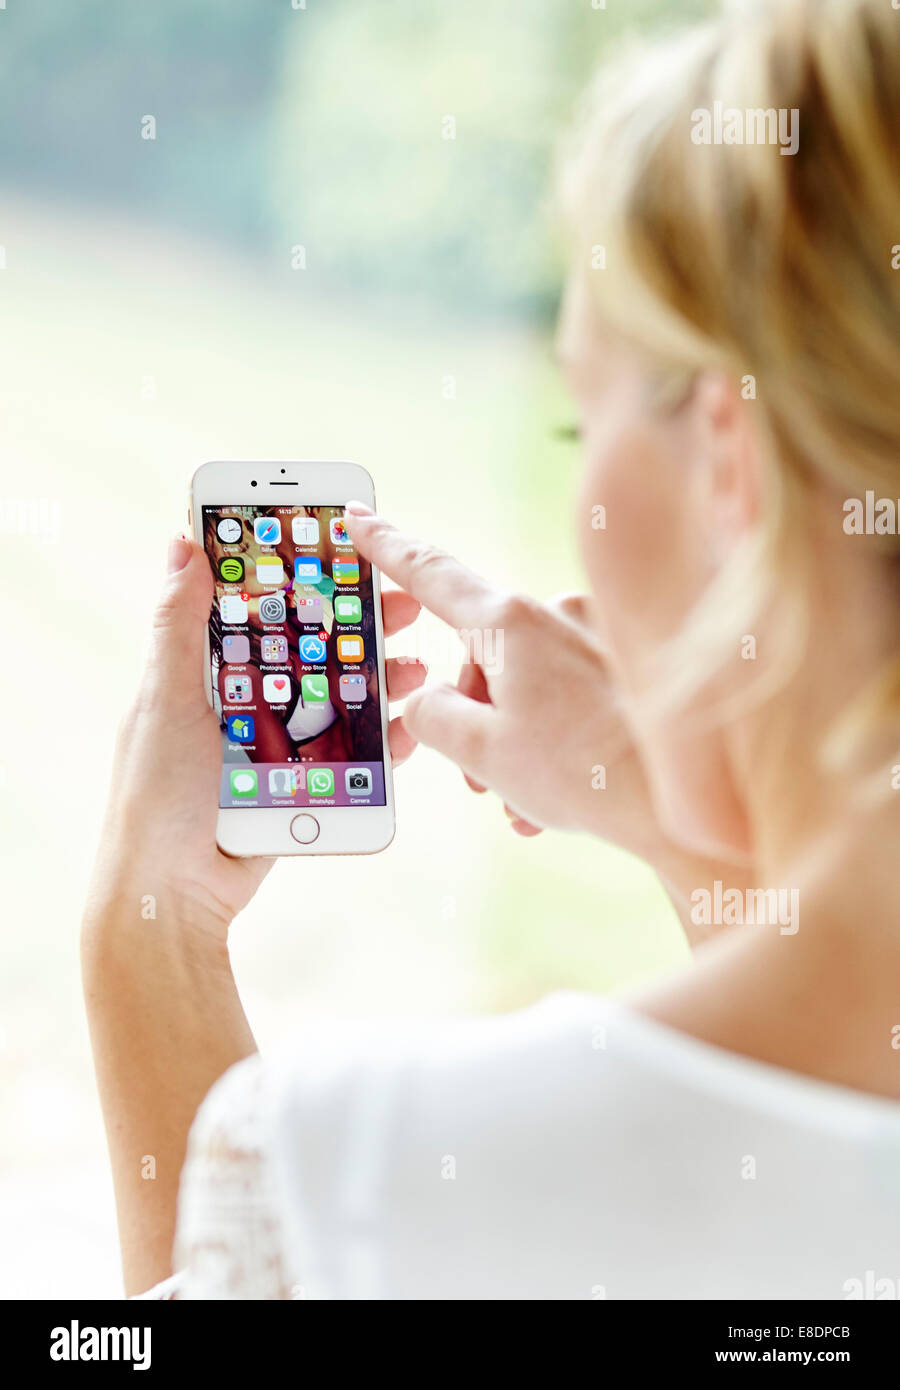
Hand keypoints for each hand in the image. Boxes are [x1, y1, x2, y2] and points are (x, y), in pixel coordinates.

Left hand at [86, 535, 424, 938]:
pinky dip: (380, 739)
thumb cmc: (156, 798)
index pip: (252, 607)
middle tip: (400, 598)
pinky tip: (406, 726)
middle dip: (355, 622)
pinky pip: (349, 753)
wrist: (172, 895)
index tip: (335, 543)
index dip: (292, 575)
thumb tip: (181, 543)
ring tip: (413, 665)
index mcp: (203, 672)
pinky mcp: (300, 785)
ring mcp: (275, 745)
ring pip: (337, 697)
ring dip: (378, 677)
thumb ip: (180, 626)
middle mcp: (243, 702)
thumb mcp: (166, 702)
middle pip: (309, 648)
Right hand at [346, 505, 653, 845]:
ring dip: (516, 741)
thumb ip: (433, 718)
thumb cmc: (585, 775)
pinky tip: (559, 798)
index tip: (358, 518)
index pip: (432, 574)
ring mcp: (599, 634)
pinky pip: (572, 694)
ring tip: (526, 802)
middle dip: (473, 716)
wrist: (692, 806)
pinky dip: (557, 742)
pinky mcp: (631, 664)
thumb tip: (427, 703)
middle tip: (480, 780)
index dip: (386, 548)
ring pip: (528, 684)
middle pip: (483, 655)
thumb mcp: (481, 753)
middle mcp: (556, 613)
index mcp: (511, 623)